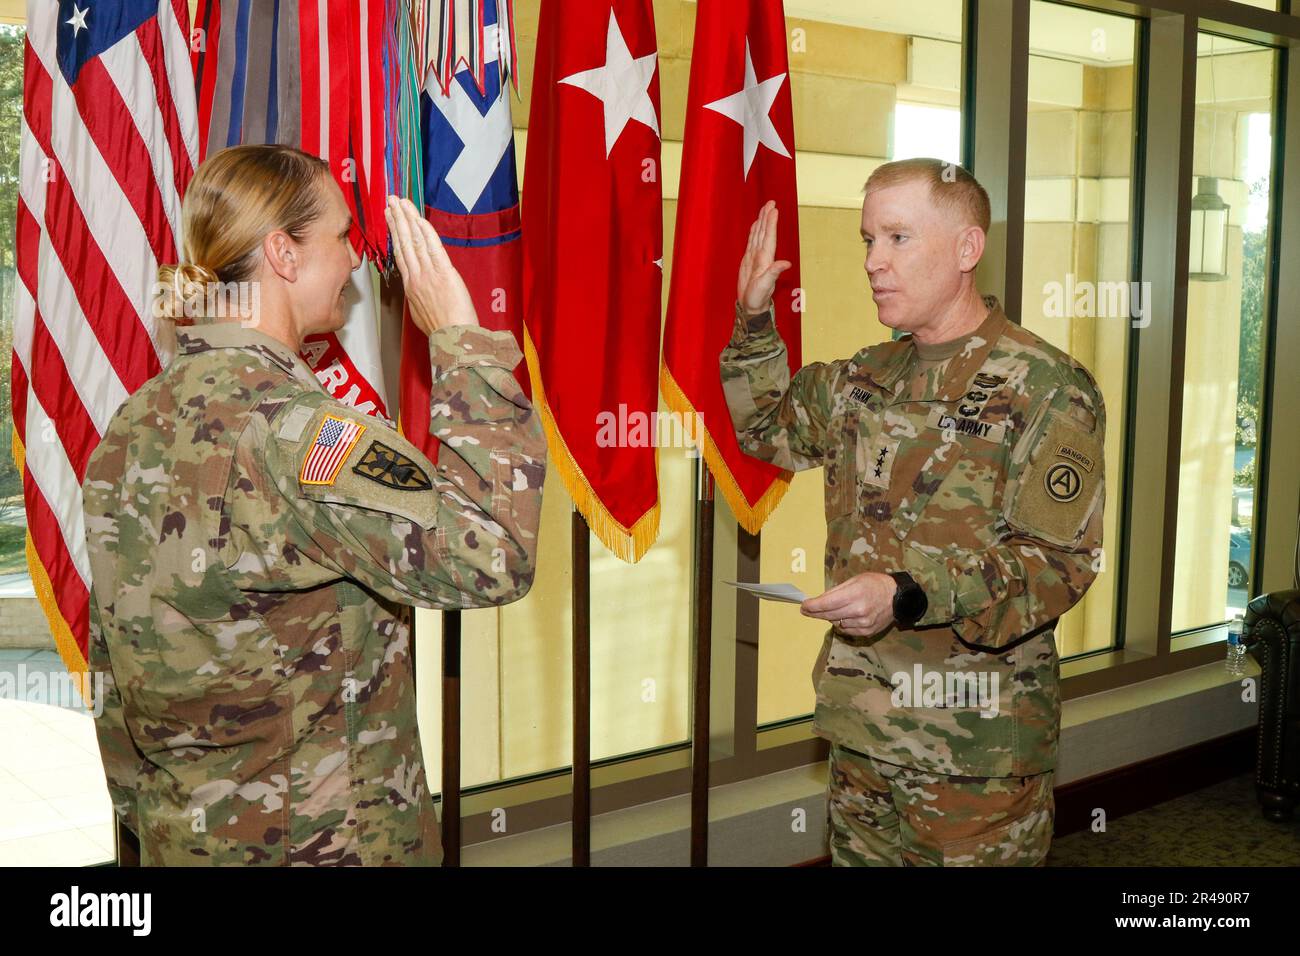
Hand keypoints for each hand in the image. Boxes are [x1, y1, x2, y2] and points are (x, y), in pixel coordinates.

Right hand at [385, 195, 477, 333]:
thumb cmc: (441, 330)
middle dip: (397, 219)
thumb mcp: (421, 313)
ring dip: (408, 219)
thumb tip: (418, 291)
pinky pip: (432, 247)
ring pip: (415, 241)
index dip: (394, 234)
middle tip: (391, 202)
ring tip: (401, 203)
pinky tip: (419, 219)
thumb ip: (418, 297)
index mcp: (411, 286)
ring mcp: (428, 274)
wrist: (453, 338)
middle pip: (403, 242)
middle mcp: (416, 277)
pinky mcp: (443, 273)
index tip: (390, 219)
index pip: (400, 254)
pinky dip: (425, 231)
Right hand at [736, 200, 792, 317]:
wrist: (751, 305)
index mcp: (766, 260)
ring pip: (759, 235)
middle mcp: (762, 256)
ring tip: (766, 208)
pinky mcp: (749, 260)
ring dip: (762, 221)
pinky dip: (754, 231)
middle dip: (768, 217)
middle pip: (765, 232)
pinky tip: (757, 224)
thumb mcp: (766, 285)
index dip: (771, 224)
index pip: (769, 237)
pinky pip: (752, 242)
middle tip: (771, 202)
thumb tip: (786, 263)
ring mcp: (756, 257)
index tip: (774, 210)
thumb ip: (774, 273)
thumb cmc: (758, 297)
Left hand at [800, 572, 897, 637]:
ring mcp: (863, 623)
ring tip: (831, 610)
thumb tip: (819, 600)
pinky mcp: (867, 631)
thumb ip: (836, 591)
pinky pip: (846, 630)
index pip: (827, 603)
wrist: (898, 597)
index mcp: (855, 594)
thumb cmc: (875, 584)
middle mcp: (859, 610)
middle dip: (815, 612)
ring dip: (830, 617)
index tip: (803, 606)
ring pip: (836, 623)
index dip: (812, 606)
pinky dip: (842, 624)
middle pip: (829, 615)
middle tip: (807, 610)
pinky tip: (844, 617)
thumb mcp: (855, 580)